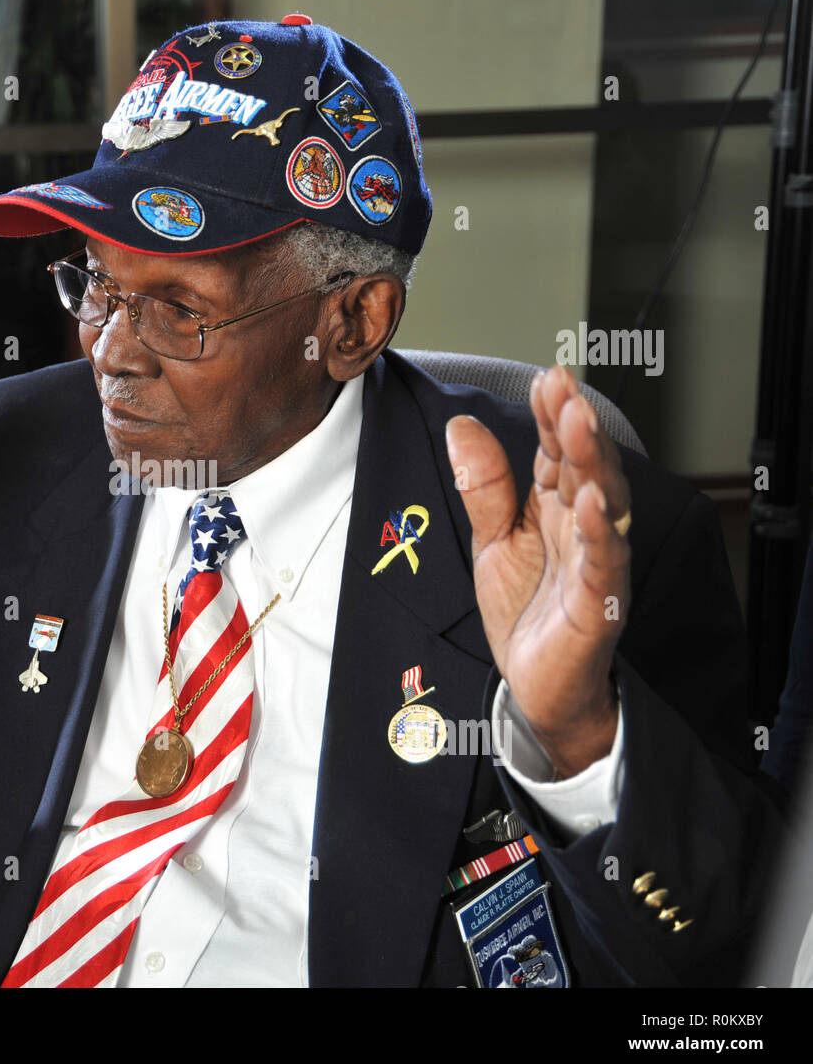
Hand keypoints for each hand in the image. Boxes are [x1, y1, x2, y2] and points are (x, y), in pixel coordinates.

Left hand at [445, 365, 630, 776]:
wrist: (537, 686)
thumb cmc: (525, 610)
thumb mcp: (492, 541)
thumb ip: (483, 486)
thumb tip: (462, 425)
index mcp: (556, 509)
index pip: (557, 452)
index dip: (552, 414)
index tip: (545, 377)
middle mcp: (582, 529)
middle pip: (584, 468)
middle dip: (575, 425)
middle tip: (564, 386)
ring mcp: (595, 566)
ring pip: (602, 506)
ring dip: (593, 463)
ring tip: (580, 422)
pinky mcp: (597, 607)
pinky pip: (602, 566)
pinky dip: (598, 534)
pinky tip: (589, 503)